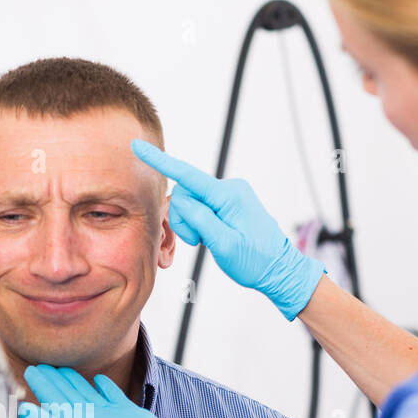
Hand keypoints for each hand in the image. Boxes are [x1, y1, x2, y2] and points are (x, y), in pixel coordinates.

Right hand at [132, 139, 325, 318]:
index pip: (187, 176)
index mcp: (228, 196)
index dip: (160, 162)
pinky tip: (211, 236)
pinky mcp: (228, 204)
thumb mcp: (224, 244)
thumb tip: (182, 201)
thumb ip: (200, 219)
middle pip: (185, 193)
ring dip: (191, 224)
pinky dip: (199, 224)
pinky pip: (201, 207)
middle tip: (197, 241)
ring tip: (206, 241)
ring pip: (191, 202)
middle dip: (183, 218)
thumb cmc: (255, 261)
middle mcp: (229, 189)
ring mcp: (229, 196)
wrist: (278, 269)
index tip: (138, 147)